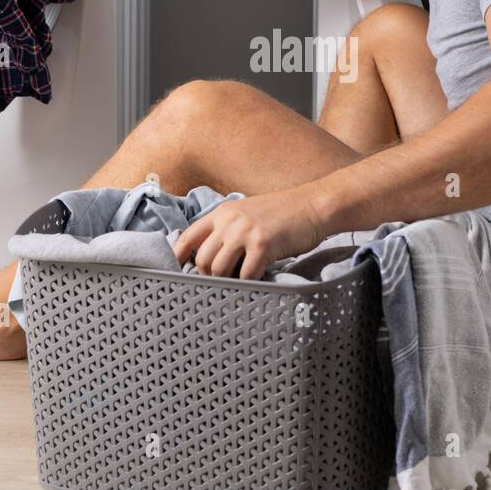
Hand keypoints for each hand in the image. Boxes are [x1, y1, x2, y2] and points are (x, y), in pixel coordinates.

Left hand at [171, 189, 325, 280]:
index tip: (176, 272)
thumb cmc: (284, 213)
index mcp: (222, 213)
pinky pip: (245, 275)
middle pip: (201, 259)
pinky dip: (248, 284)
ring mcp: (245, 232)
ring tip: (238, 283)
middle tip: (220, 283)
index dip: (177, 257)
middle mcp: (229, 221)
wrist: (314, 205)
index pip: (188, 236)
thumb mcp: (248, 213)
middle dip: (207, 277)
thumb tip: (212, 259)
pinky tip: (256, 281)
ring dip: (227, 282)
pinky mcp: (263, 244)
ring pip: (218, 270)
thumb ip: (228, 230)